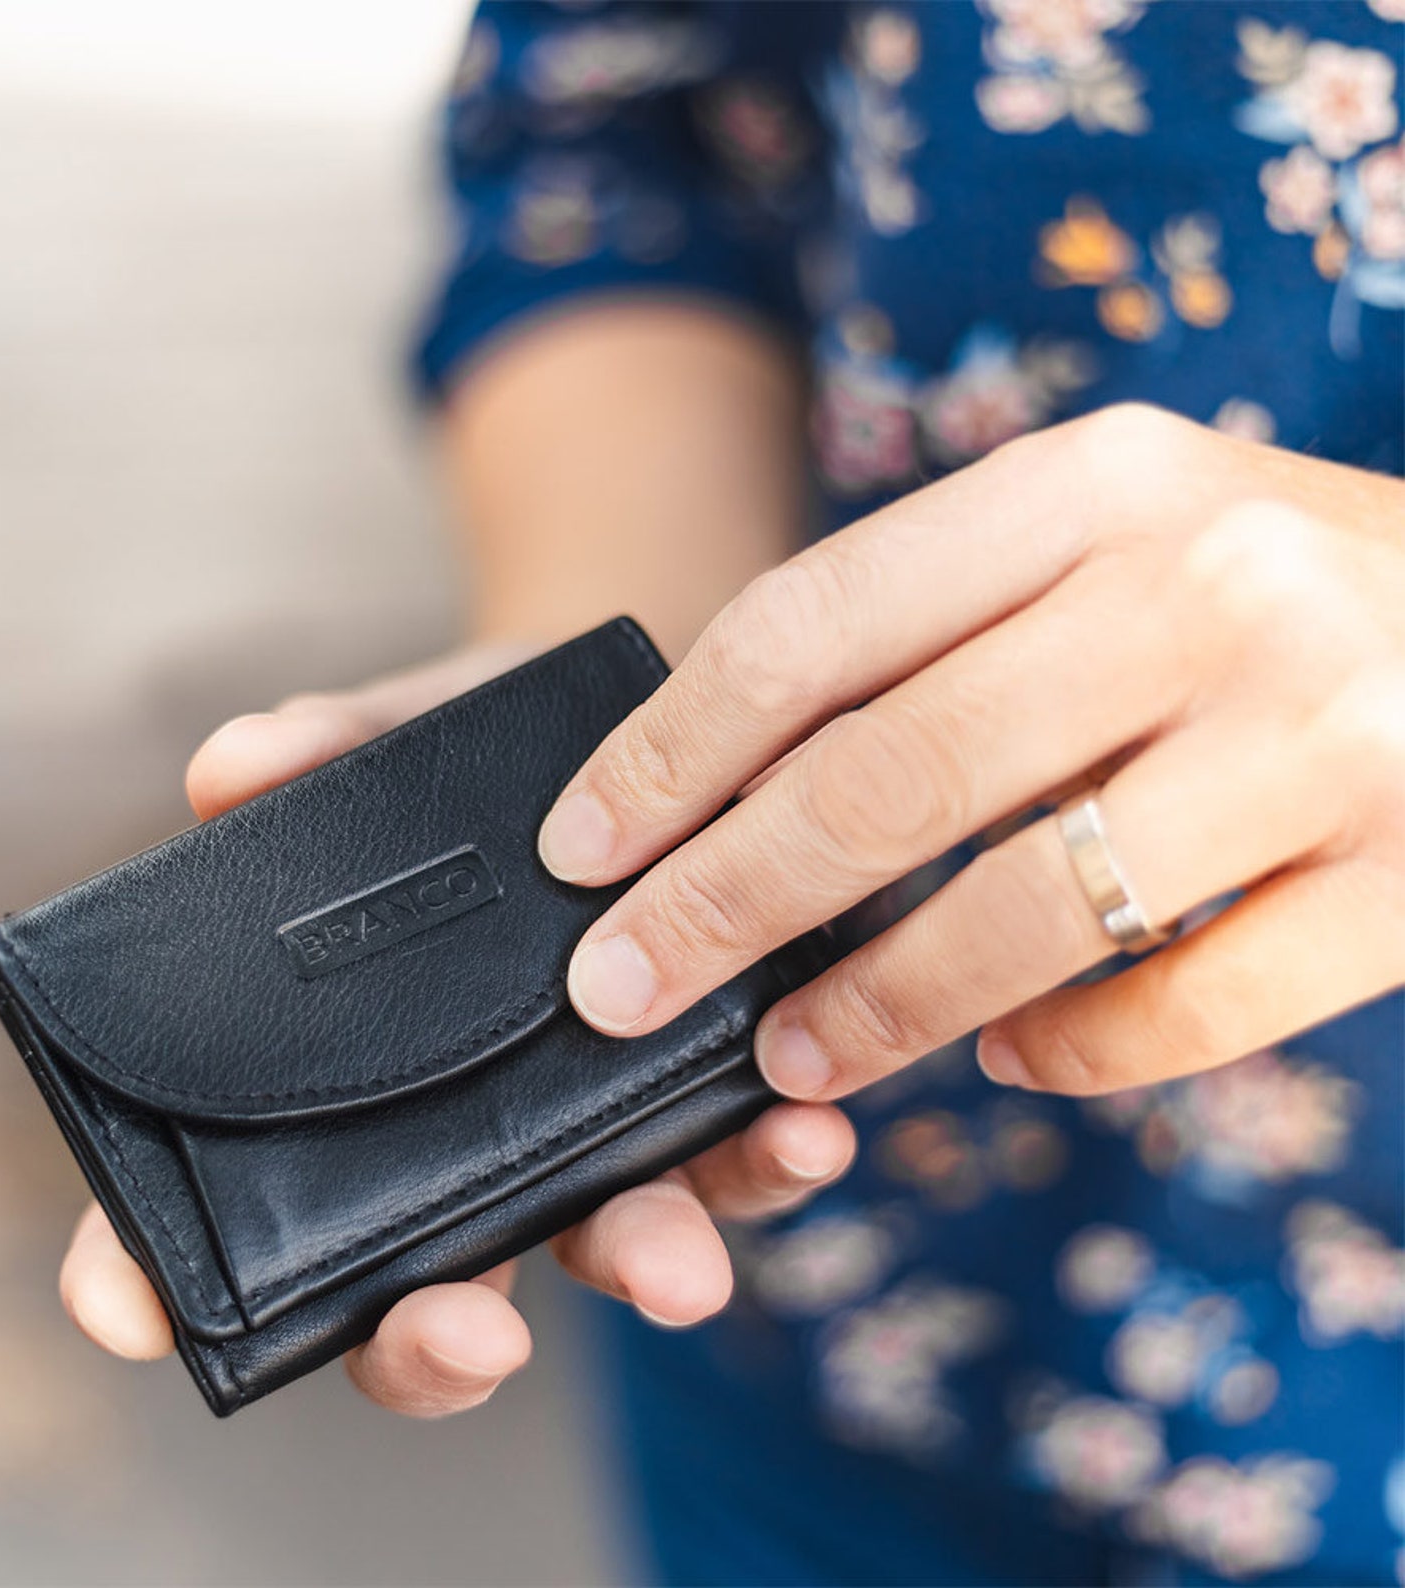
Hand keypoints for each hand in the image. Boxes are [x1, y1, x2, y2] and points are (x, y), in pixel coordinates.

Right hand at [59, 643, 855, 1411]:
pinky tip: (798, 1132)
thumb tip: (233, 763)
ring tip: (676, 1265)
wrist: (646, 724)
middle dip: (435, 1341)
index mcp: (350, 1087)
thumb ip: (327, 753)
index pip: (230, 1214)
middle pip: (422, 1292)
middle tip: (466, 1331)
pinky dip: (762, 1161)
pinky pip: (733, 1160)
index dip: (158, 1279)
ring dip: (637, 1264)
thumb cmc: (484, 762)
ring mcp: (588, 1133)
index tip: (127, 1312)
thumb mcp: (407, 739)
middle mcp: (464, 1142)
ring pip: (596, 1245)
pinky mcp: (706, 1097)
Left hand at [538, 405, 1404, 1099]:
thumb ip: (943, 635)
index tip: (580, 845)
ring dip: (877, 1002)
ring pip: (1028, 905)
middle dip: (723, 899)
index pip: (819, 621)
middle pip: (892, 773)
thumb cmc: (1264, 585)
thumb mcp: (1108, 540)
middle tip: (622, 988)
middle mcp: (1210, 586)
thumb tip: (732, 799)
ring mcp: (1323, 733)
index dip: (674, 747)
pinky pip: (1188, 1006)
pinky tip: (1008, 1056)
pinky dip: (1071, 1050)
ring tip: (787, 1055)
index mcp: (1098, 483)